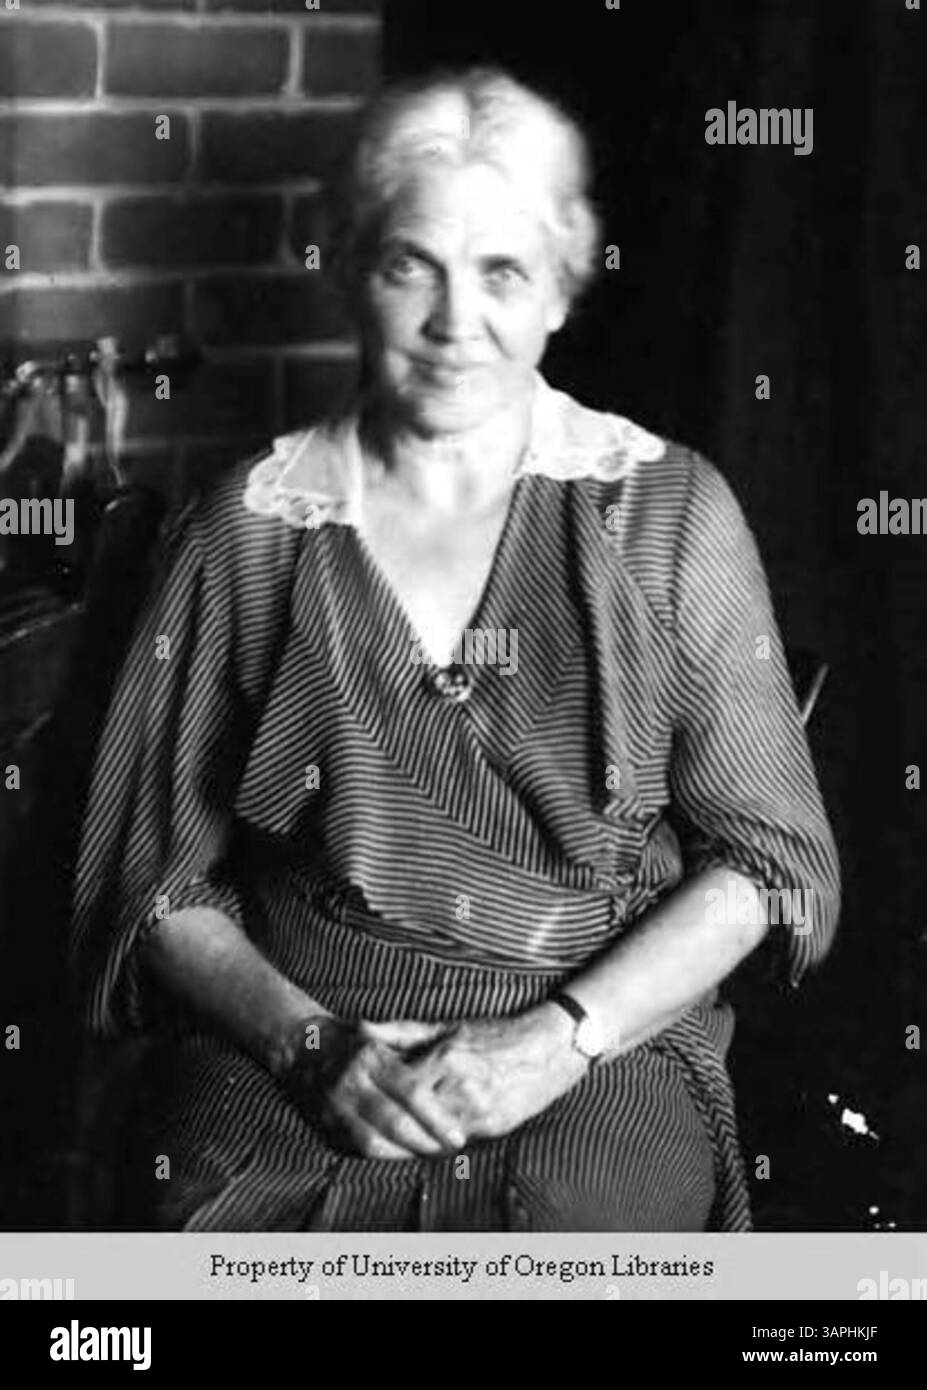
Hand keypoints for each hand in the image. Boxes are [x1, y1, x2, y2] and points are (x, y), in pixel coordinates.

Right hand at [278, 1015, 466, 1160]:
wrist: (301, 1049)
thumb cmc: (354, 1040)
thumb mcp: (383, 1033)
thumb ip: (415, 1047)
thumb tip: (457, 1067)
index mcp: (370, 1055)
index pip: (410, 1090)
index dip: (437, 1117)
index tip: (459, 1134)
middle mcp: (351, 1080)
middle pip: (395, 1120)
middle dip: (428, 1141)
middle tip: (452, 1149)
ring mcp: (336, 1105)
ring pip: (376, 1141)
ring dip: (408, 1153)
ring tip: (434, 1154)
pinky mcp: (326, 1124)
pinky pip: (359, 1148)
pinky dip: (386, 1156)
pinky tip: (407, 1155)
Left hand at [361, 1004, 589, 1143]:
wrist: (549, 1047)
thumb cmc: (495, 1034)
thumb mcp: (447, 1026)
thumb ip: (402, 1031)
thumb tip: (362, 1028)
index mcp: (447, 1057)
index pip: (401, 1087)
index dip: (379, 1096)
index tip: (364, 1098)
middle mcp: (462, 1086)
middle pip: (411, 1117)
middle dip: (388, 1123)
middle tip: (369, 1124)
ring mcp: (479, 1110)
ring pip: (430, 1136)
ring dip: (408, 1138)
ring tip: (389, 1134)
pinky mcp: (494, 1126)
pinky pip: (454, 1142)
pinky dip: (434, 1142)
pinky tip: (422, 1138)